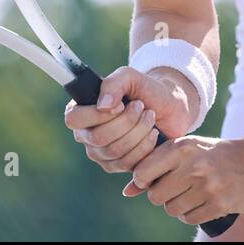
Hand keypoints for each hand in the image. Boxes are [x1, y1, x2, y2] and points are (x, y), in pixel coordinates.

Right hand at [63, 66, 190, 175]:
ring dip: (139, 131)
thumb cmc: (145, 89)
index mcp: (81, 111)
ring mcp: (101, 155)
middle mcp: (86, 135)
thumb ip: (113, 84)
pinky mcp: (118, 167)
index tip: (122, 105)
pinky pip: (128, 163)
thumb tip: (102, 106)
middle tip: (141, 106)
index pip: (74, 119)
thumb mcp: (130, 77)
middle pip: (99, 137)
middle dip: (127, 121)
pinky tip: (153, 134)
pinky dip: (145, 146)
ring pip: (115, 151)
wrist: (168, 107)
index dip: (97, 114)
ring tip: (150, 116)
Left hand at [122, 131, 243, 225]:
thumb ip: (157, 165)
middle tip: (175, 189)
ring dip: (177, 206)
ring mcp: (207, 185)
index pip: (143, 172)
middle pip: (155, 196)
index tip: (152, 181)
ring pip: (171, 209)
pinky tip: (200, 202)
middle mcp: (193, 165)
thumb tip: (127, 191)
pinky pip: (189, 218)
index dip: (143, 181)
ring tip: (190, 194)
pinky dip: (191, 214)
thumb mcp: (188, 149)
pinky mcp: (219, 203)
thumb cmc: (216, 153)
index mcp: (182, 146)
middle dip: (161, 196)